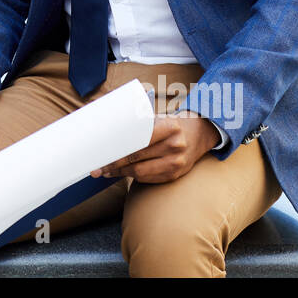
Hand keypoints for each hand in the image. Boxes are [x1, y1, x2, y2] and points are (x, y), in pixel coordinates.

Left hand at [90, 111, 220, 183]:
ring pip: (141, 172)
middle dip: (115, 165)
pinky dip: (135, 177)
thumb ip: (139, 126)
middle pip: (137, 158)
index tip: (102, 154)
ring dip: (121, 173)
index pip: (138, 141)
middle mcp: (175, 145)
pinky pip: (149, 179)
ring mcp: (176, 162)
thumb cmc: (171, 124)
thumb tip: (108, 130)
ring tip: (107, 172)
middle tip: (98, 168)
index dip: (118, 150)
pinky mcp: (175, 175)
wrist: (198, 134)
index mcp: (169, 127)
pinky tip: (124, 173)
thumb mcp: (159, 118)